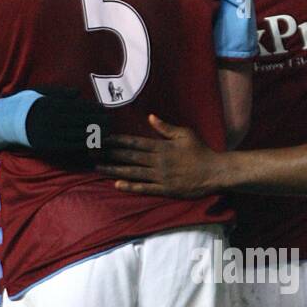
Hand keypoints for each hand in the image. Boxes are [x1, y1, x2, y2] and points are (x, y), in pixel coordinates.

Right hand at [25, 89, 107, 161]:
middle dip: (96, 120)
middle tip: (110, 120)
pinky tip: (93, 142)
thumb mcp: (40, 92)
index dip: (91, 108)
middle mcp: (50, 118)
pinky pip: (68, 145)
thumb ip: (59, 92)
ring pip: (75, 133)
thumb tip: (78, 92)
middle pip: (78, 120)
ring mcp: (48, 133)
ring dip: (93, 133)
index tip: (104, 108)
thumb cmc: (27, 104)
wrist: (7, 122)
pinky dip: (82, 144)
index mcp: (50, 104)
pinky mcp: (47, 145)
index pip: (76, 106)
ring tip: (107, 132)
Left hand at [99, 115, 220, 196]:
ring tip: (97, 167)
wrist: (215, 172)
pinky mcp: (165, 189)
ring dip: (114, 170)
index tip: (102, 138)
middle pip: (129, 157)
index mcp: (161, 147)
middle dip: (109, 154)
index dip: (116, 141)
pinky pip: (145, 188)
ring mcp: (160, 177)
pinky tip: (117, 184)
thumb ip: (166, 127)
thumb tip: (150, 117)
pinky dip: (131, 187)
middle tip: (91, 152)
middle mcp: (158, 161)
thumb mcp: (185, 134)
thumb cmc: (201, 151)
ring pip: (133, 173)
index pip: (134, 143)